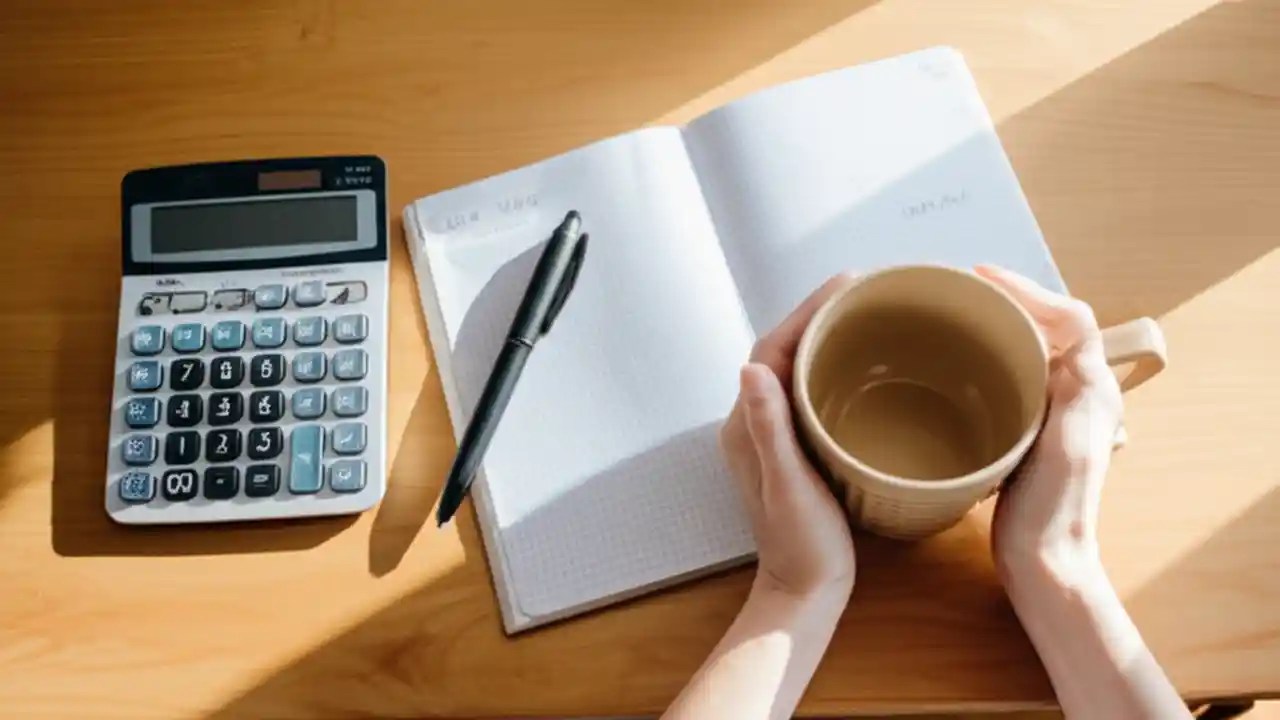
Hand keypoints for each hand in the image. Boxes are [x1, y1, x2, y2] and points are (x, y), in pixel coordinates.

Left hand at [720, 276, 855, 599]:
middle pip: (786, 350)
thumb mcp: (788, 485)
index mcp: (746, 425)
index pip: (772, 348)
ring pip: (799, 369)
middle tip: (866, 290)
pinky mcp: (797, 449)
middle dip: (821, 315)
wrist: (806, 592)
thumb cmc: (802, 546)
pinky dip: (836, 369)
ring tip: (869, 314)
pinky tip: (867, 369)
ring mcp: (775, 436)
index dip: (807, 310)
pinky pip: (812, 392)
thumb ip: (771, 428)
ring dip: (828, 338)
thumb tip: (752, 368)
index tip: (847, 284)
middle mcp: (754, 423)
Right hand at [978, 265, 1122, 578]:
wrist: (1043, 562)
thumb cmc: (1053, 508)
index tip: (982, 276)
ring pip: (1027, 349)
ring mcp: (1050, 412)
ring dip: (995, 325)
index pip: (1071, 317)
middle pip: (1048, 326)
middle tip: (961, 290)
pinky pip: (1008, 376)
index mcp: (1091, 389)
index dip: (1030, 289)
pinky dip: (983, 358)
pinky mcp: (1024, 429)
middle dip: (1009, 300)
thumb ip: (1071, 392)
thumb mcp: (1067, 445)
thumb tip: (1064, 337)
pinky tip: (950, 367)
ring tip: (952, 315)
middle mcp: (1076, 393)